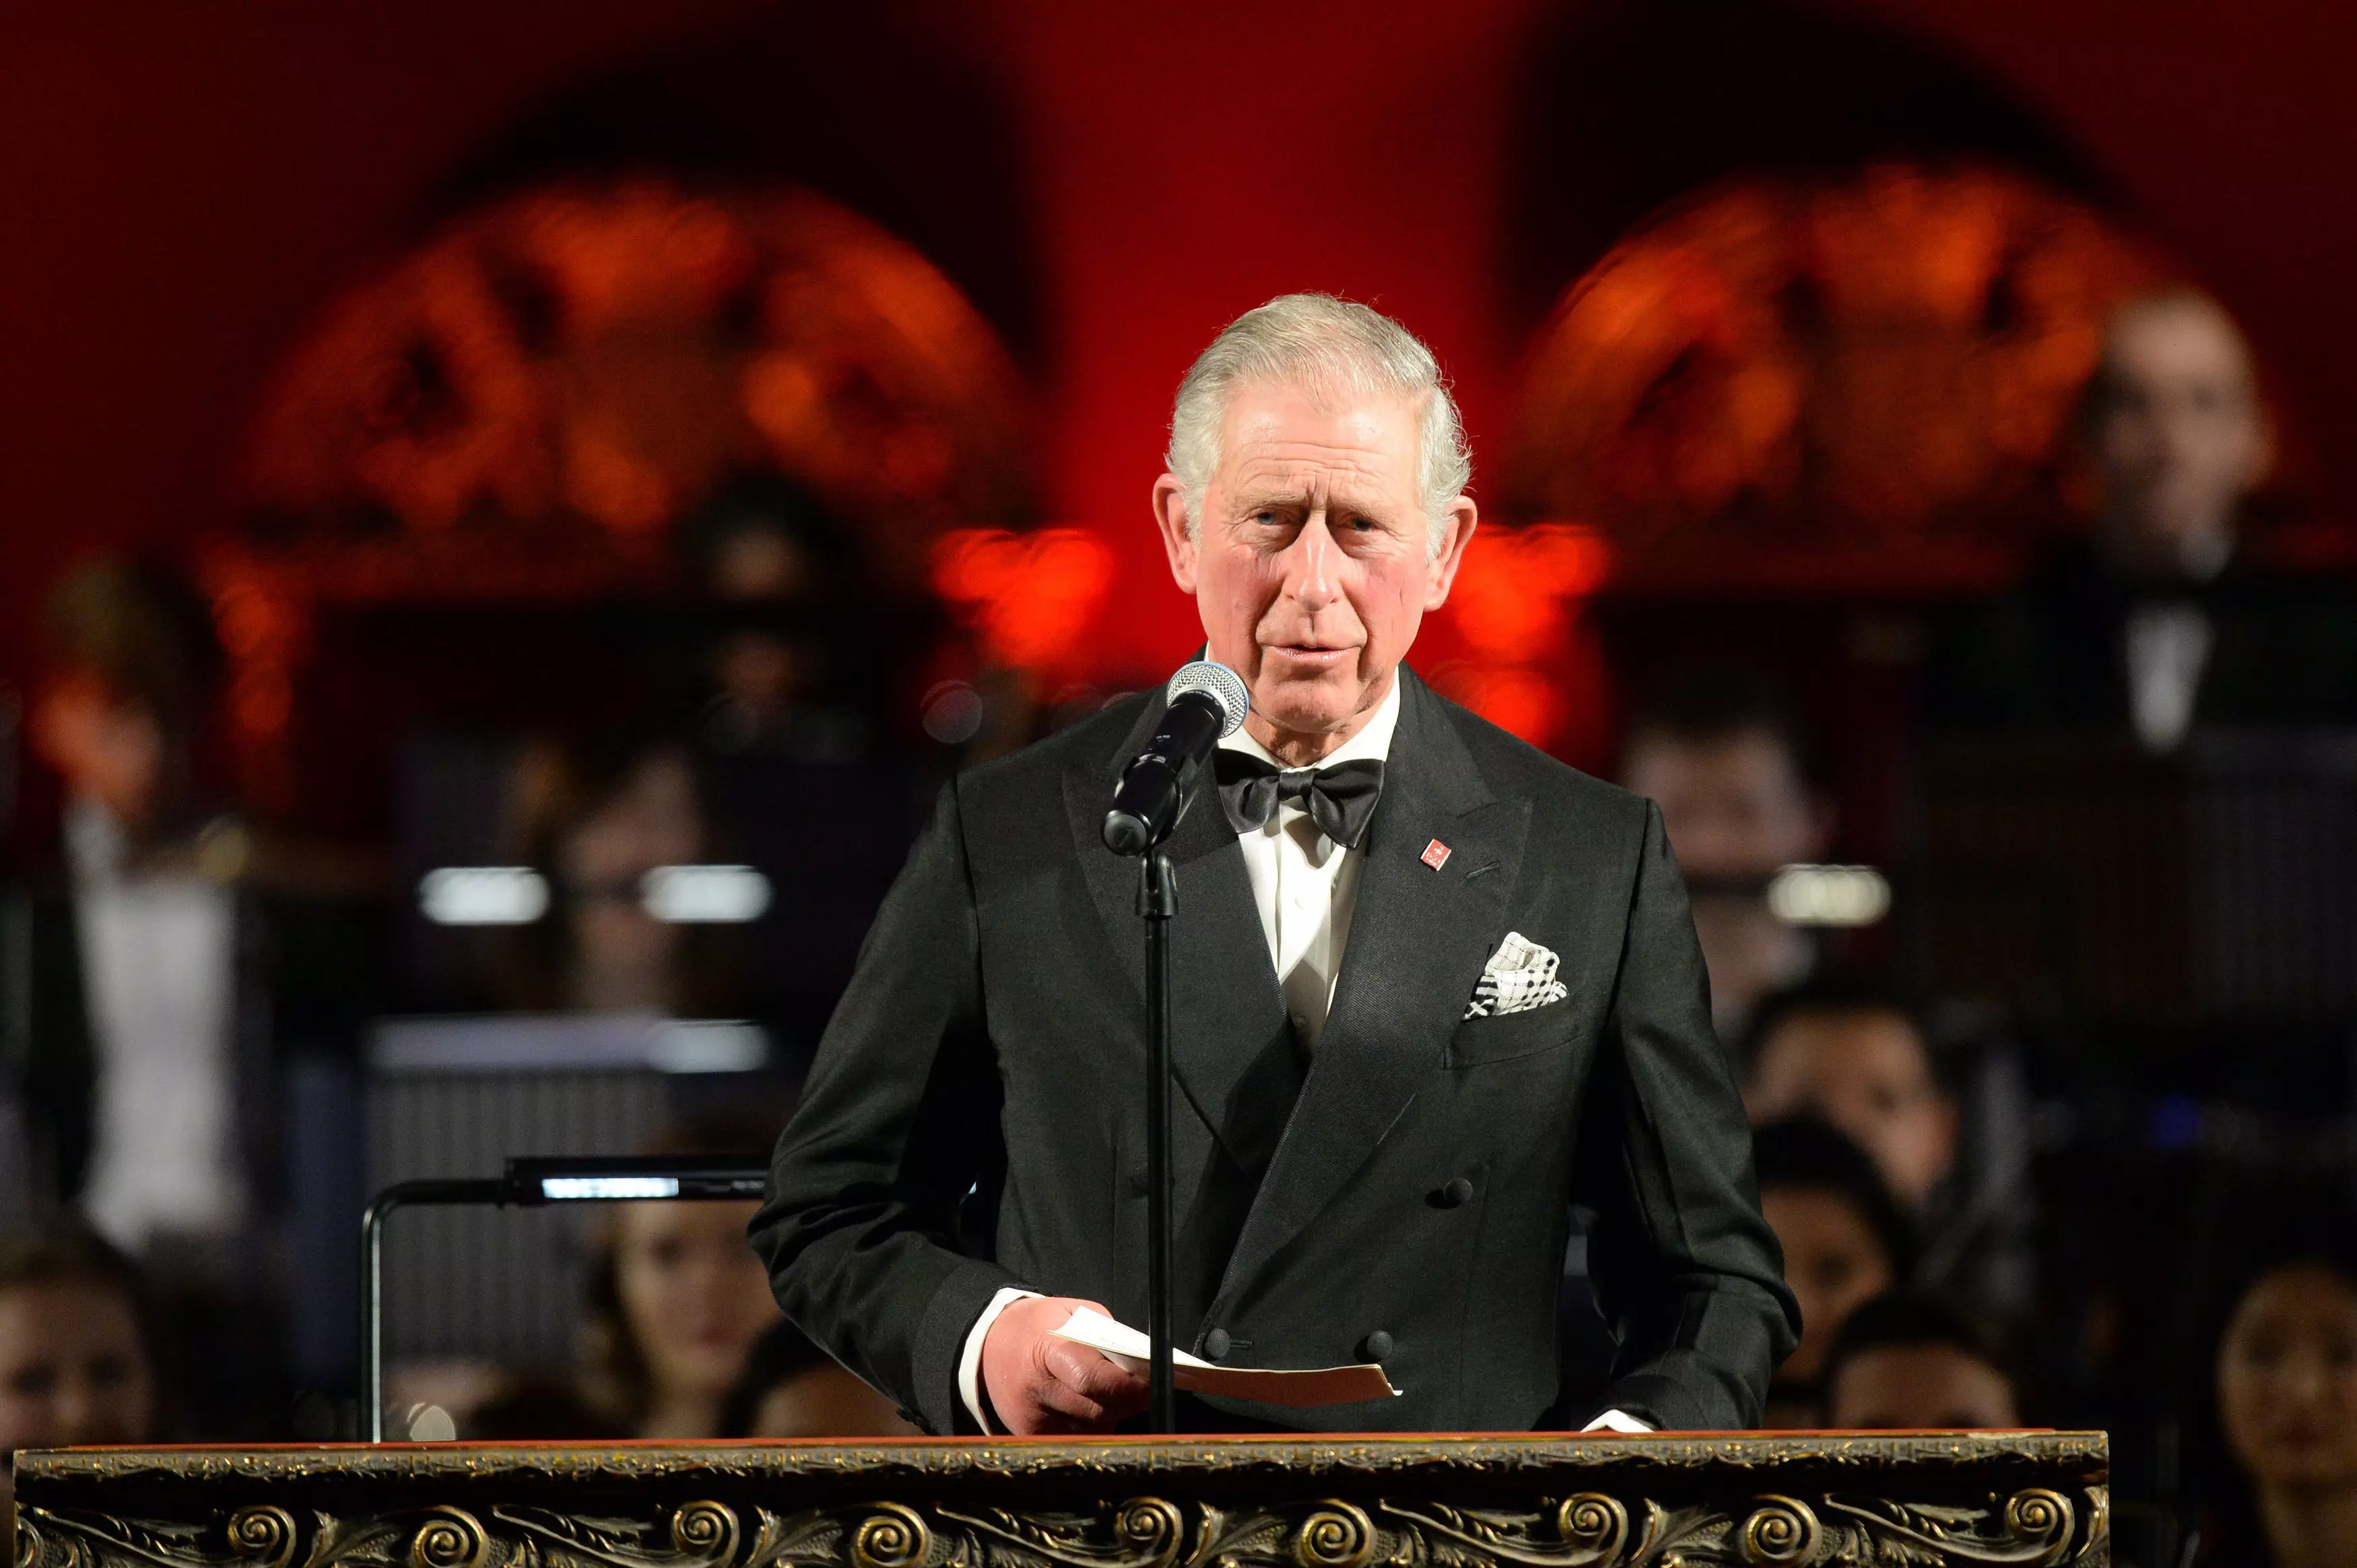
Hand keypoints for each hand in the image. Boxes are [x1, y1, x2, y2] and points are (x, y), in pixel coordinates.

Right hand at [980, 1295, 1149, 1433]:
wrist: (987, 1344)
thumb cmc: (1036, 1325)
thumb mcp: (1071, 1312)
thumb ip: (1105, 1333)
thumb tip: (1139, 1362)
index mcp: (1048, 1352)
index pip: (1094, 1379)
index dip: (1129, 1385)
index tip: (1154, 1381)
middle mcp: (1039, 1391)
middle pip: (1097, 1410)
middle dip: (1128, 1402)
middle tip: (1144, 1390)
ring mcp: (1033, 1418)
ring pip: (1091, 1429)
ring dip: (1112, 1415)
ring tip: (1118, 1396)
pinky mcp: (1031, 1435)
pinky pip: (1076, 1437)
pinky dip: (1091, 1425)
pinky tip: (1093, 1407)